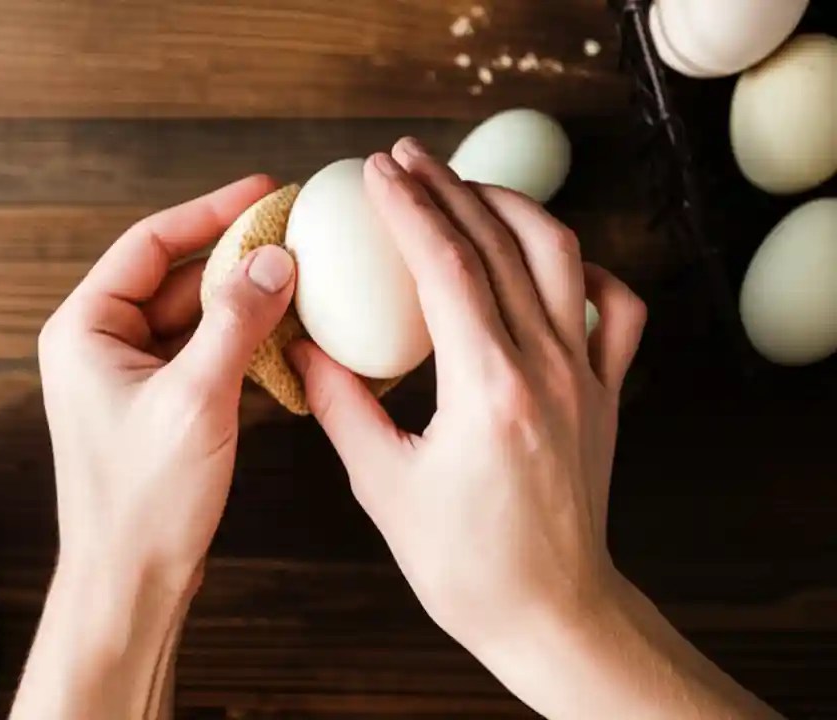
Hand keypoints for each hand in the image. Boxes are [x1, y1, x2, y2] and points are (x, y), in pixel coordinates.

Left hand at [14, 175, 295, 719]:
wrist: (130, 583)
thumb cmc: (142, 502)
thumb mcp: (196, 400)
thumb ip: (236, 323)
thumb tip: (275, 261)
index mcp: (86, 329)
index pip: (149, 244)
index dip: (209, 213)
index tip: (262, 191)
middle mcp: (101, 345)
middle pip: (177, 278)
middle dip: (238, 261)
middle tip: (298, 239)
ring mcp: (131, 378)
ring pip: (197, 318)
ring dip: (247, 306)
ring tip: (305, 287)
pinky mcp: (159, 407)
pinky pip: (206, 356)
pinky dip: (245, 347)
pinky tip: (290, 344)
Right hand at [289, 141, 640, 640]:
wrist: (549, 611)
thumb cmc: (464, 564)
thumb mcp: (382, 485)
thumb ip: (341, 406)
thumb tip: (302, 348)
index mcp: (487, 389)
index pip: (447, 267)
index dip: (410, 209)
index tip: (378, 171)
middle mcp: (545, 369)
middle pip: (500, 245)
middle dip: (449, 188)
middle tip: (406, 159)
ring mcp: (586, 377)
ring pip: (561, 258)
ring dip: (510, 208)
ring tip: (465, 185)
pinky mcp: (606, 393)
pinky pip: (615, 308)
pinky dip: (583, 268)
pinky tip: (550, 259)